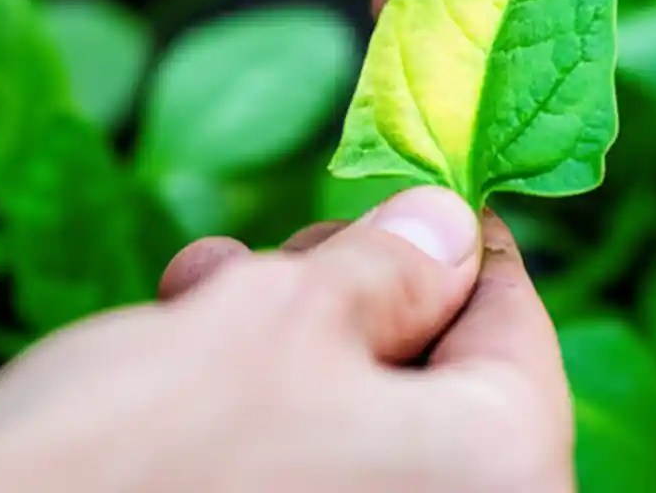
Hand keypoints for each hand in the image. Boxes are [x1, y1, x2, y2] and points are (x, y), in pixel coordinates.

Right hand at [0, 187, 571, 492]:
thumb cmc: (139, 447)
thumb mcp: (281, 318)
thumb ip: (392, 265)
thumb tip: (449, 226)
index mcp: (500, 476)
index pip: (516, 325)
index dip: (464, 243)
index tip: (423, 190)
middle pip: (439, 369)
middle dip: (356, 291)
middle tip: (282, 250)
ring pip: (364, 407)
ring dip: (289, 334)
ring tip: (206, 292)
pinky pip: (312, 457)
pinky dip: (261, 397)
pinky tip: (186, 347)